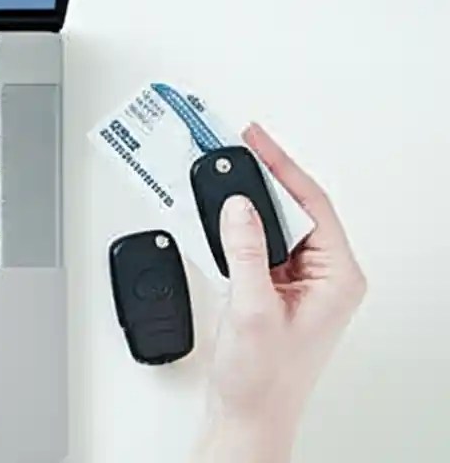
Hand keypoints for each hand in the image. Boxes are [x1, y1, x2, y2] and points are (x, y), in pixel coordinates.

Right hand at [192, 124, 366, 461]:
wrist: (247, 417)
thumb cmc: (264, 380)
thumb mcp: (253, 308)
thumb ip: (246, 250)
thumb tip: (239, 205)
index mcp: (337, 276)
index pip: (312, 204)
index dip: (281, 166)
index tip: (255, 139)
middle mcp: (324, 276)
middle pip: (294, 208)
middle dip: (261, 178)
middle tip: (232, 148)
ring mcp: (300, 283)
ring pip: (274, 225)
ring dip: (246, 203)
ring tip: (220, 176)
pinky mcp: (275, 290)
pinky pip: (259, 245)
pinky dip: (237, 228)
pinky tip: (218, 217)